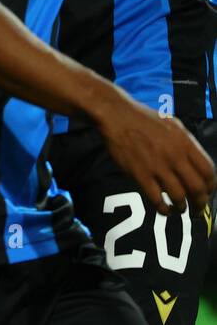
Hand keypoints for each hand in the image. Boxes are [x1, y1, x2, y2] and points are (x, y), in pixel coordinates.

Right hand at [96, 96, 215, 214]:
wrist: (116, 115)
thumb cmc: (144, 118)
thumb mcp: (173, 124)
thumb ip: (187, 143)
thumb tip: (195, 161)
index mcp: (185, 143)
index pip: (208, 172)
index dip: (211, 186)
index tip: (207, 192)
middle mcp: (174, 156)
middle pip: (197, 188)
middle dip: (200, 203)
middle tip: (198, 209)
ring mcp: (157, 166)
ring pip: (178, 196)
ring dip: (182, 207)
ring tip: (180, 209)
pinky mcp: (140, 174)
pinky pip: (156, 198)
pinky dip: (163, 208)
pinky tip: (163, 209)